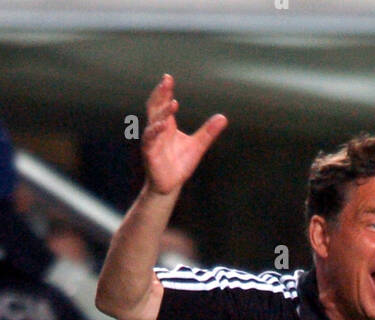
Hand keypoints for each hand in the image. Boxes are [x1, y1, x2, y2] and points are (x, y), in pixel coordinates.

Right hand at [142, 74, 226, 195]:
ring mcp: (152, 141)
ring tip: (172, 103)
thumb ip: (208, 132)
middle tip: (166, 81)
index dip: (165, 91)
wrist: (170, 185)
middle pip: (155, 107)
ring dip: (161, 112)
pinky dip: (154, 132)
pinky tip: (162, 125)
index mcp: (167, 125)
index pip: (164, 104)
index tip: (168, 78)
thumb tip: (223, 117)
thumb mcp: (198, 146)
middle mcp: (157, 130)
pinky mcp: (150, 153)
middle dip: (160, 94)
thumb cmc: (180, 164)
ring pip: (153, 122)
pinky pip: (150, 140)